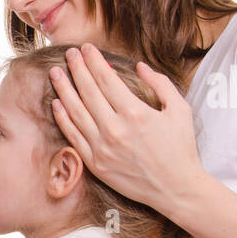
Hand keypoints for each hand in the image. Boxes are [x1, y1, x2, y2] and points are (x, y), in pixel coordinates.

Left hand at [48, 43, 203, 214]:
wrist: (176, 188)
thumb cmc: (181, 148)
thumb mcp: (179, 110)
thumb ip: (160, 84)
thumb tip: (139, 66)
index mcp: (136, 113)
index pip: (106, 79)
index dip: (94, 61)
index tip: (86, 48)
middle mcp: (115, 129)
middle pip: (88, 92)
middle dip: (76, 68)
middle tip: (68, 53)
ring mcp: (102, 148)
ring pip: (75, 112)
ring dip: (63, 89)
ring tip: (56, 73)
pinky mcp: (95, 163)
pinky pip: (73, 136)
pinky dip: (63, 118)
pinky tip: (56, 103)